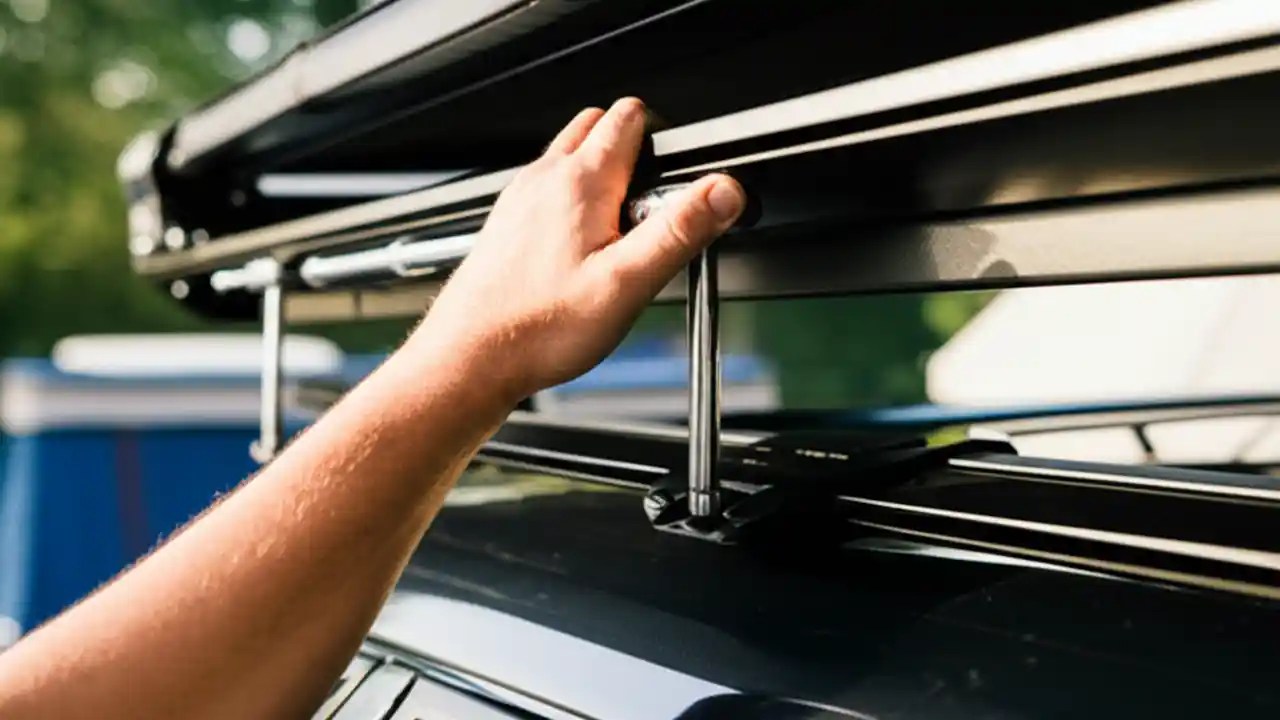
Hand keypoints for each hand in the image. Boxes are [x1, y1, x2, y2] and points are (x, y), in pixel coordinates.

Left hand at [412, 97, 745, 402]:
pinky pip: (547, 192)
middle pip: (597, 126)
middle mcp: (544, 179)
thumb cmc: (538, 328)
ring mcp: (520, 200)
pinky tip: (579, 256)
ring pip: (569, 159)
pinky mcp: (507, 226)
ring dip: (600, 178)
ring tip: (616, 238)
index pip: (629, 116)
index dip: (663, 137)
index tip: (675, 176)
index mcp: (580, 182)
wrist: (471, 359)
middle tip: (649, 210)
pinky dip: (571, 206)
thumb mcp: (628, 283)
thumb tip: (723, 192)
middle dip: (632, 152)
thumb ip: (679, 231)